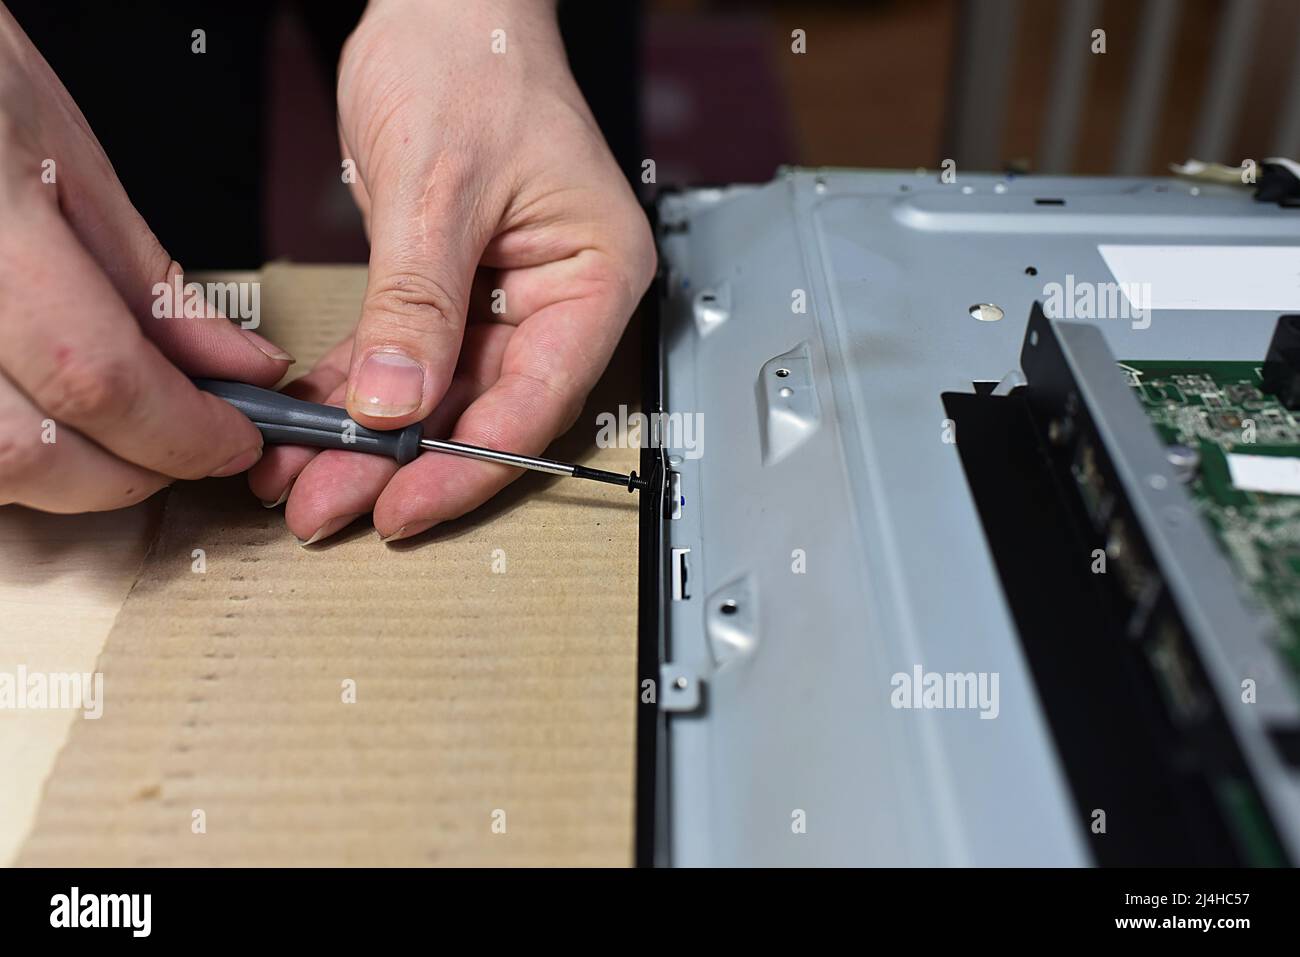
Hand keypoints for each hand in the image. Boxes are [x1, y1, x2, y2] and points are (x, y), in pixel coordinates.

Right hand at [0, 6, 293, 511]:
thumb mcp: (72, 162)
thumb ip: (153, 284)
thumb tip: (240, 368)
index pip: (96, 379)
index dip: (181, 431)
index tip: (233, 439)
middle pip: (26, 451)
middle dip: (128, 472)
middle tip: (185, 447)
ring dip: (64, 476)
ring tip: (120, 437)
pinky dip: (13, 449)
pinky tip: (48, 421)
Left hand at [247, 0, 654, 542]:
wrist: (444, 6)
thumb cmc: (474, 61)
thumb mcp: (440, 186)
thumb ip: (419, 301)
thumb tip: (397, 402)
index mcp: (595, 275)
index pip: (538, 397)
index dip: (469, 461)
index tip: (402, 501)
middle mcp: (557, 298)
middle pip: (486, 411)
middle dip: (405, 466)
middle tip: (330, 508)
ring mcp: (503, 301)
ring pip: (439, 398)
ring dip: (368, 444)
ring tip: (303, 483)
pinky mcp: (449, 293)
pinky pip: (402, 360)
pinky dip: (353, 395)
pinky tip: (309, 428)